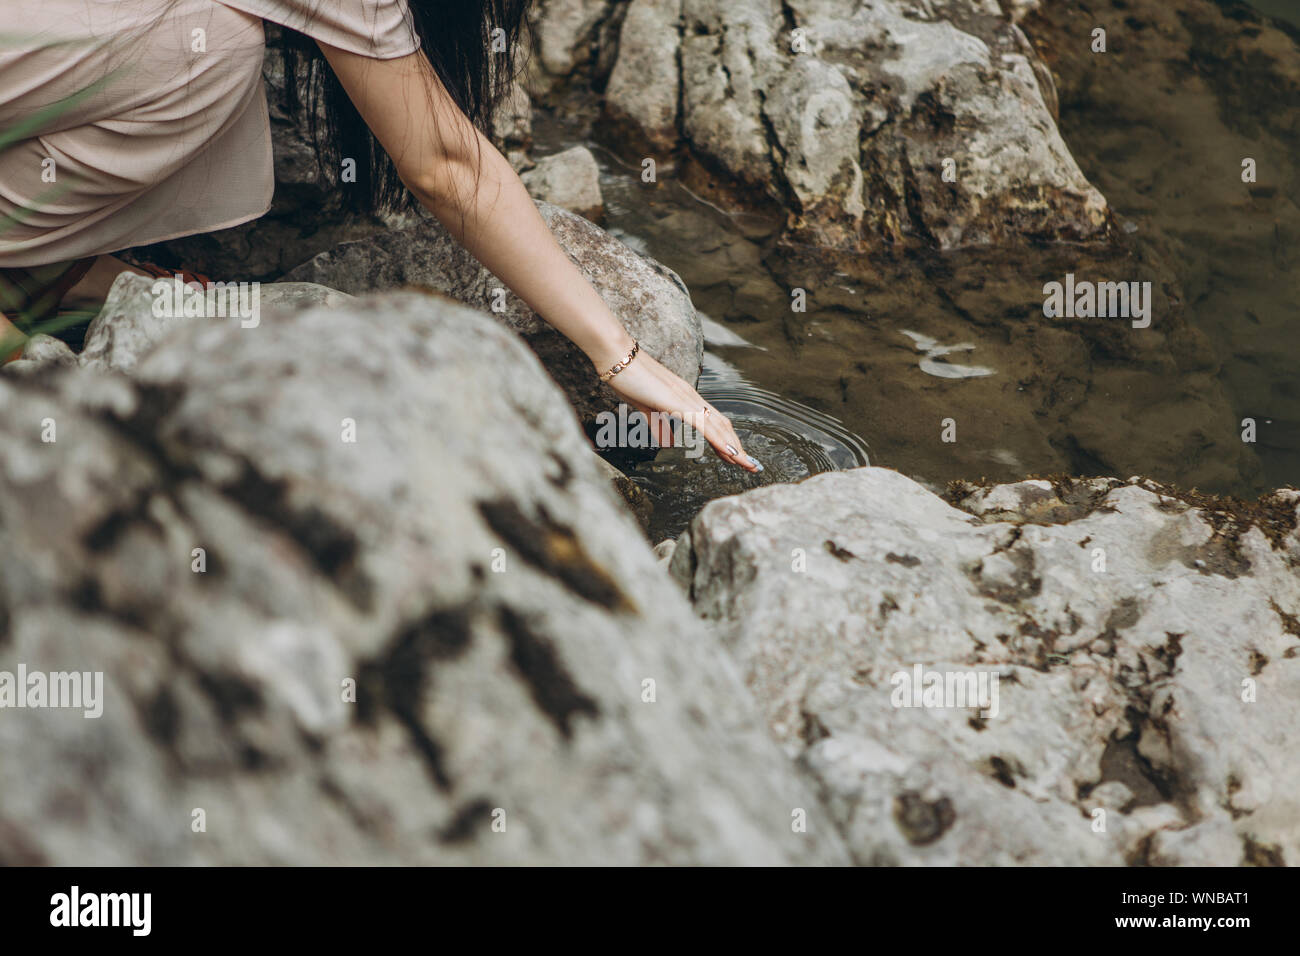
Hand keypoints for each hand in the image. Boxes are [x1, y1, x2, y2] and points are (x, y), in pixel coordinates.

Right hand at [601, 349, 761, 472]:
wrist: (617, 357)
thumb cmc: (628, 379)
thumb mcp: (644, 408)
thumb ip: (657, 425)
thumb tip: (667, 443)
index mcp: (684, 398)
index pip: (712, 422)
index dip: (726, 440)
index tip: (736, 458)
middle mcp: (691, 397)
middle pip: (722, 425)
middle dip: (738, 447)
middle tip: (752, 466)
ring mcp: (686, 399)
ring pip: (719, 427)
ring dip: (736, 448)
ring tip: (749, 465)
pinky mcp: (678, 402)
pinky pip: (704, 425)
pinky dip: (720, 441)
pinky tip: (732, 454)